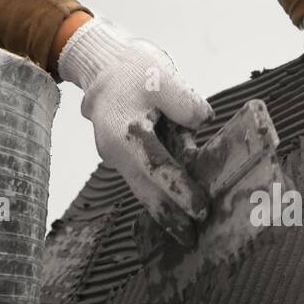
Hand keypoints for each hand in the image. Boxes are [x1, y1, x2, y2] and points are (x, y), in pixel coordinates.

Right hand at [58, 17, 212, 243]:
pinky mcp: (123, 156)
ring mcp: (115, 156)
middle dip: (168, 215)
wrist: (103, 65)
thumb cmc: (134, 69)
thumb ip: (184, 102)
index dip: (179, 190)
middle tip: (190, 238)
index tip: (200, 209)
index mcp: (125, 132)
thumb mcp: (163, 77)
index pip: (157, 167)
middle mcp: (116, 151)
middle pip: (144, 189)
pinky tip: (174, 210)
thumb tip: (200, 122)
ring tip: (184, 233)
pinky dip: (157, 194)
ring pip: (141, 188)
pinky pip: (141, 179)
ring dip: (162, 209)